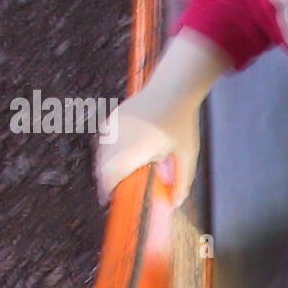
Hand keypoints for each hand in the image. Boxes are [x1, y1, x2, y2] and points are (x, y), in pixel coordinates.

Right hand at [95, 91, 199, 207]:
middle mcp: (119, 137)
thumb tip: (177, 200)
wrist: (173, 87)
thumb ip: (182, 180)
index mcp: (133, 148)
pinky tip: (122, 154)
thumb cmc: (181, 119)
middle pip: (102, 166)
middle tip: (115, 191)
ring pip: (101, 153)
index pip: (109, 175)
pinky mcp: (114, 117)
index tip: (108, 200)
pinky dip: (108, 151)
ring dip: (107, 165)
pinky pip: (104, 140)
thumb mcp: (186, 153)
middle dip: (106, 180)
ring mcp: (114, 125)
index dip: (106, 190)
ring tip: (120, 174)